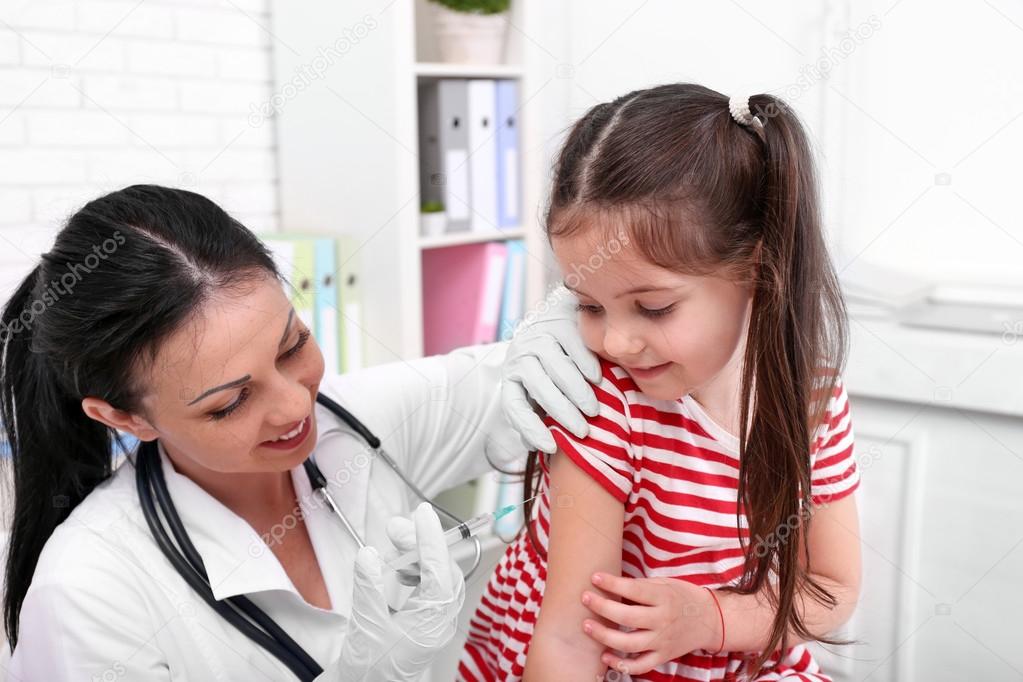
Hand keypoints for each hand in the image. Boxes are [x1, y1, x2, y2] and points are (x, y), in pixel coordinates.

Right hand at [329, 503, 465, 681]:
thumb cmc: (368, 671)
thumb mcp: (365, 625)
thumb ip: (368, 587)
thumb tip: (368, 555)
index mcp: (432, 623)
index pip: (439, 571)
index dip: (431, 539)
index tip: (422, 515)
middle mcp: (439, 621)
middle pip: (441, 569)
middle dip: (420, 544)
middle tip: (395, 528)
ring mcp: (434, 621)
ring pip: (436, 576)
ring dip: (417, 555)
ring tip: (395, 543)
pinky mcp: (424, 621)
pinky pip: (430, 587)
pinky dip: (416, 570)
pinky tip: (400, 567)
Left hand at [501, 285, 600, 453]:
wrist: (554, 317)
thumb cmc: (548, 365)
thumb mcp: (538, 388)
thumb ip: (537, 413)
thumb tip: (532, 446)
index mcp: (512, 376)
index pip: (514, 407)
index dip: (529, 428)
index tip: (550, 447)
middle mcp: (520, 356)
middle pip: (539, 387)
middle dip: (562, 413)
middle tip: (582, 432)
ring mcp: (539, 336)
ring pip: (557, 368)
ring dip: (576, 392)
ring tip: (593, 411)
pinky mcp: (559, 322)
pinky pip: (573, 346)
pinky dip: (585, 365)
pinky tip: (597, 381)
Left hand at [579, 572, 720, 675]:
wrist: (710, 620)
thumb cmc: (682, 596)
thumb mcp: (665, 583)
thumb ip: (640, 586)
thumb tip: (609, 582)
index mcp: (664, 598)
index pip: (634, 590)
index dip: (612, 584)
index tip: (594, 577)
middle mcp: (663, 620)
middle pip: (627, 618)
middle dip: (602, 607)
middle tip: (585, 598)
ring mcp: (663, 641)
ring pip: (630, 644)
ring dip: (605, 636)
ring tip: (587, 625)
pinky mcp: (663, 656)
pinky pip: (640, 665)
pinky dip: (621, 665)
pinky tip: (605, 656)